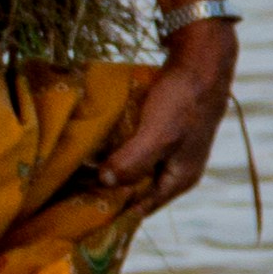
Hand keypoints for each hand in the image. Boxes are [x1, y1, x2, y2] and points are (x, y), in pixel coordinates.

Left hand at [92, 22, 233, 217]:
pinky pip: (133, 147)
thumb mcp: (157, 136)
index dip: (114, 211)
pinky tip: (92, 144)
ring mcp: (168, 149)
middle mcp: (175, 169)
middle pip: (135, 189)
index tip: (81, 213)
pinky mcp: (160, 130)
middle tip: (70, 190)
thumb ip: (132, 162)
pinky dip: (115, 148)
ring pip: (132, 167)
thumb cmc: (183, 101)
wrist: (202, 60)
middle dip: (107, 189)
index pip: (141, 208)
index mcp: (179, 179)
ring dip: (108, 167)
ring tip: (75, 170)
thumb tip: (105, 182)